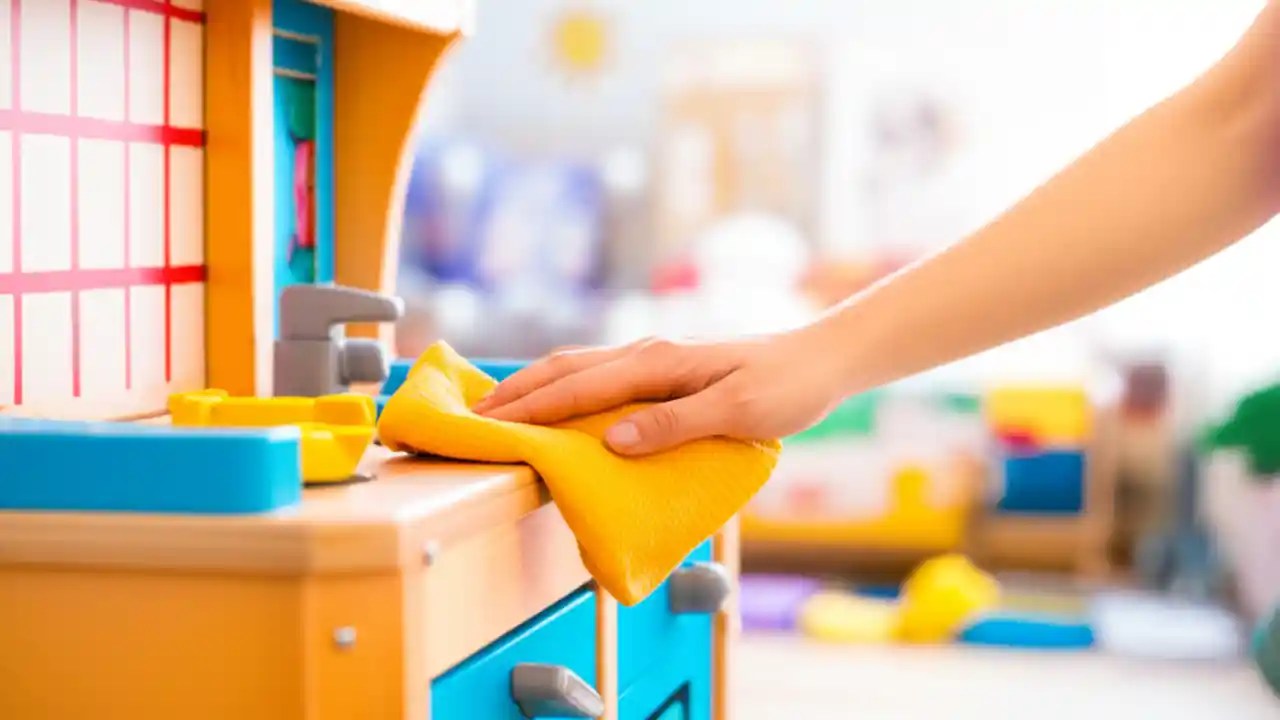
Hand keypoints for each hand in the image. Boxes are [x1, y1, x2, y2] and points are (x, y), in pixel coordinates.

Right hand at [473, 328, 847, 454]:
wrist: (819, 361)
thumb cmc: (783, 388)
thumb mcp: (735, 413)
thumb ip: (673, 426)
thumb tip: (610, 440)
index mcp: (657, 363)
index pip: (578, 387)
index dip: (531, 408)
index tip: (487, 426)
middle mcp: (646, 354)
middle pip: (564, 368)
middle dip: (517, 392)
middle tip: (472, 419)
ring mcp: (652, 359)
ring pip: (577, 366)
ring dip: (536, 386)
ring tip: (499, 411)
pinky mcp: (661, 370)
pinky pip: (598, 376)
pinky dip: (564, 387)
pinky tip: (556, 406)